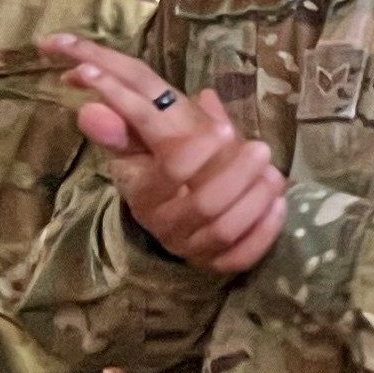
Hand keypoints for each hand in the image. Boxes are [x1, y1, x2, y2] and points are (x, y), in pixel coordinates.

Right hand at [45, 36, 287, 273]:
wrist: (167, 213)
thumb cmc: (159, 165)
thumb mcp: (139, 145)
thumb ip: (122, 127)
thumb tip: (92, 109)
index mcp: (143, 190)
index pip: (170, 173)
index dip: (197, 152)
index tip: (222, 128)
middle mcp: (164, 223)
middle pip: (204, 204)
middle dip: (237, 175)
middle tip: (261, 148)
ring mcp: (191, 246)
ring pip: (226, 230)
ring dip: (256, 200)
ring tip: (275, 173)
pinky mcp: (217, 263)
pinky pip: (242, 256)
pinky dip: (265, 231)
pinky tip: (280, 204)